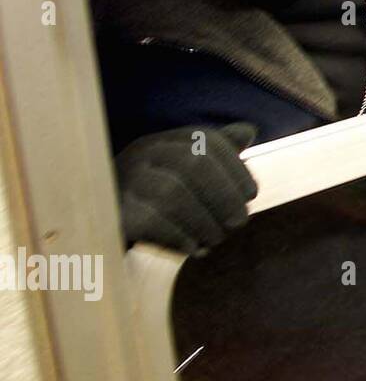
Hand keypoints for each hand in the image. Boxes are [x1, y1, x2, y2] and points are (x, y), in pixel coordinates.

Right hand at [114, 123, 258, 255]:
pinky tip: (194, 249)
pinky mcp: (114, 214)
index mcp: (164, 141)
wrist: (99, 222)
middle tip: (240, 221)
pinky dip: (181, 237)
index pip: (206, 140)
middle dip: (224, 195)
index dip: (236, 168)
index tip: (251, 194)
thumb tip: (247, 130)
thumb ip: (216, 152)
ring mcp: (124, 182)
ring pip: (173, 193)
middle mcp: (142, 154)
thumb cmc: (153, 195)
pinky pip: (151, 223)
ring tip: (216, 239)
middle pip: (193, 163)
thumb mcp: (183, 169)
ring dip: (204, 221)